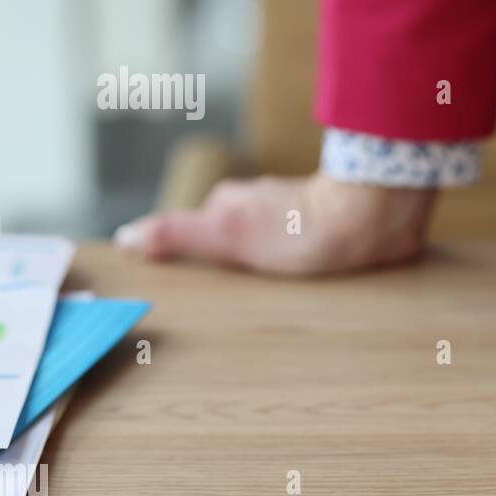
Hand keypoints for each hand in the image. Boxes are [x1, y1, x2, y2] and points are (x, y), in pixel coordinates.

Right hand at [114, 172, 437, 273]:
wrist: (371, 220)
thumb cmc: (298, 230)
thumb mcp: (226, 236)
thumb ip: (177, 235)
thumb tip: (124, 236)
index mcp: (232, 201)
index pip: (201, 233)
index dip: (202, 257)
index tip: (207, 285)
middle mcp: (262, 201)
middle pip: (236, 236)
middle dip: (237, 262)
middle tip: (242, 295)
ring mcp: (299, 210)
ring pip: (272, 241)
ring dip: (273, 263)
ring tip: (276, 291)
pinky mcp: (334, 224)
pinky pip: (309, 247)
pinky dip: (305, 262)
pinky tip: (311, 278)